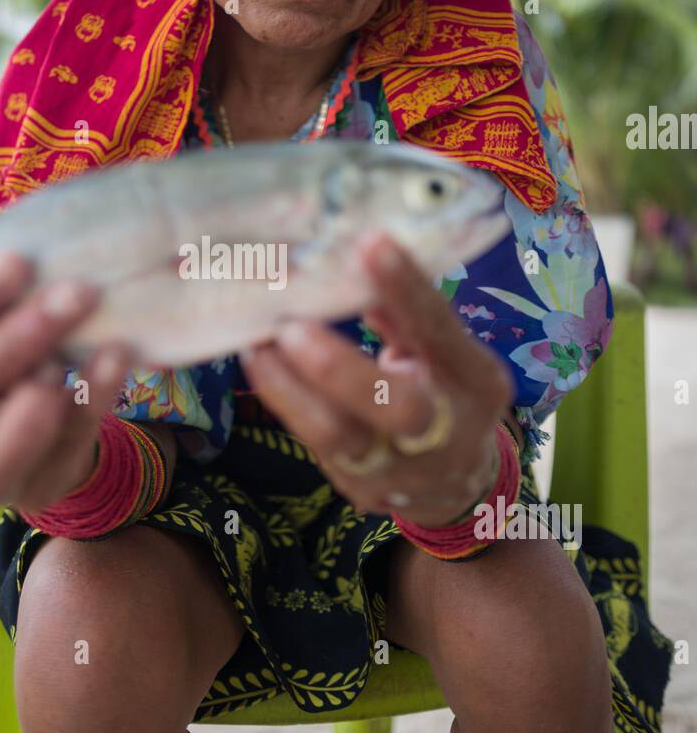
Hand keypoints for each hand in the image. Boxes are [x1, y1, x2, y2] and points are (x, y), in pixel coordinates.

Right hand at [0, 250, 131, 510]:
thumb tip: (41, 233)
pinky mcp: (31, 491)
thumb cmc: (19, 346)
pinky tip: (118, 358)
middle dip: (15, 338)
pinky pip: (60, 450)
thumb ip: (6, 284)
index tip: (17, 261)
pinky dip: (92, 401)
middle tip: (76, 292)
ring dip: (47, 384)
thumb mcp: (1, 310)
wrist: (55, 419)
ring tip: (93, 339)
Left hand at [239, 230, 513, 526]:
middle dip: (338, 368)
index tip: (370, 243)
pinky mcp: (359, 489)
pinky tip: (261, 365)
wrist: (455, 485)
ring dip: (288, 389)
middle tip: (291, 327)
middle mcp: (444, 432)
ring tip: (256, 345)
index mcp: (475, 384)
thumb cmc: (446, 396)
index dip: (407, 289)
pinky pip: (315, 444)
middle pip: (395, 408)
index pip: (440, 332)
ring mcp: (399, 469)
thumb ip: (406, 315)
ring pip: (338, 437)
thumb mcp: (446, 355)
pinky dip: (285, 401)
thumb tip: (358, 260)